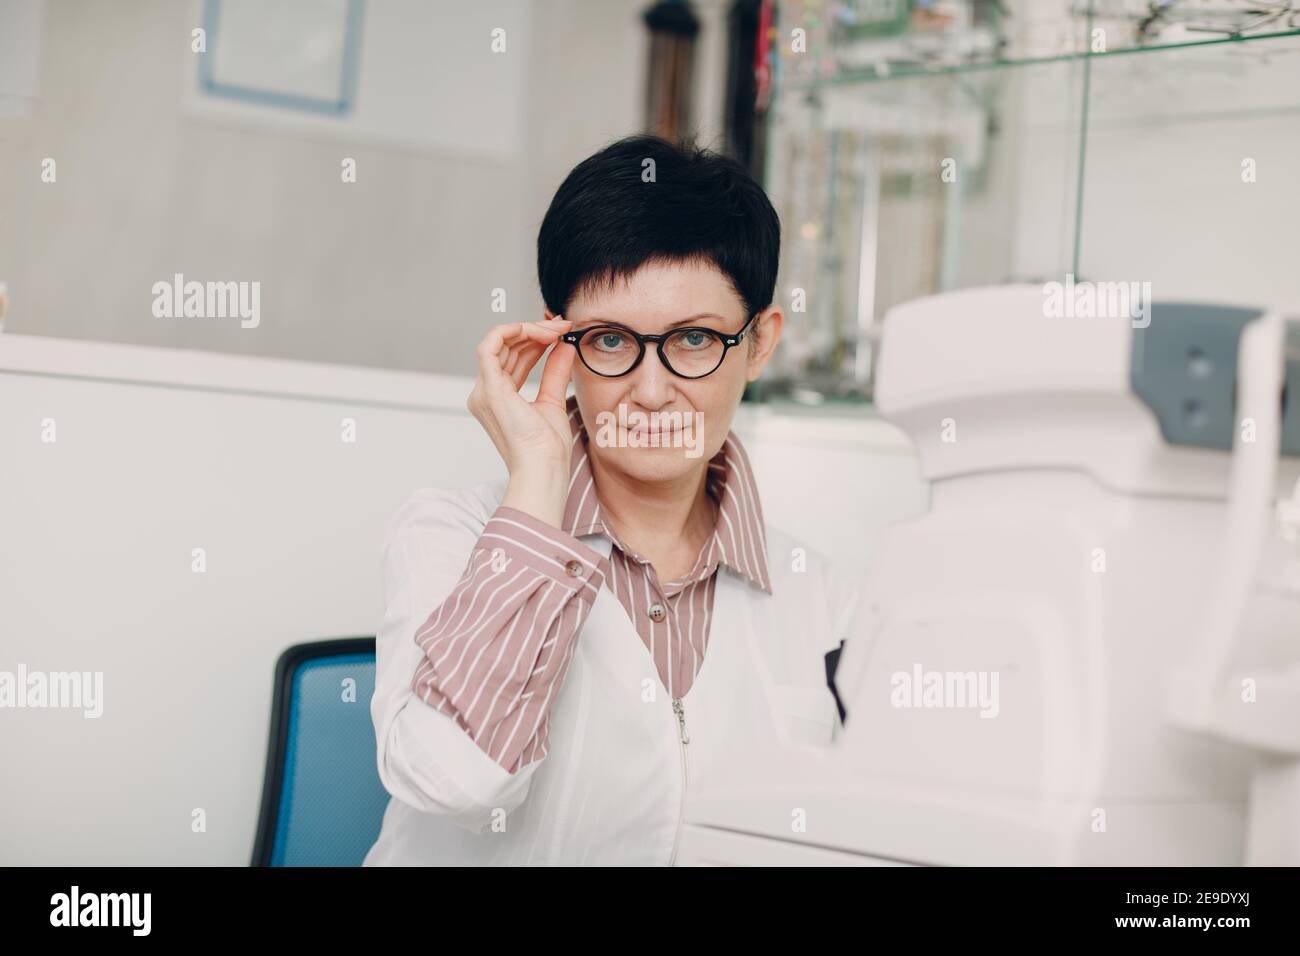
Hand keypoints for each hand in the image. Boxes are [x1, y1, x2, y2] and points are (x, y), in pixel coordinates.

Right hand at [467, 318, 576, 524]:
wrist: (543, 467)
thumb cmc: (546, 449)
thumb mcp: (553, 401)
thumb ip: (555, 372)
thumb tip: (565, 346)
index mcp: (497, 399)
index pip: (512, 359)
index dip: (534, 340)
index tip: (559, 332)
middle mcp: (485, 393)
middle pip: (506, 348)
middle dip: (534, 332)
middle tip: (561, 325)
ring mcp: (484, 391)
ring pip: (499, 343)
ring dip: (529, 330)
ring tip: (556, 329)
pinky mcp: (489, 388)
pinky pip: (490, 346)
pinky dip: (511, 331)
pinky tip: (537, 330)